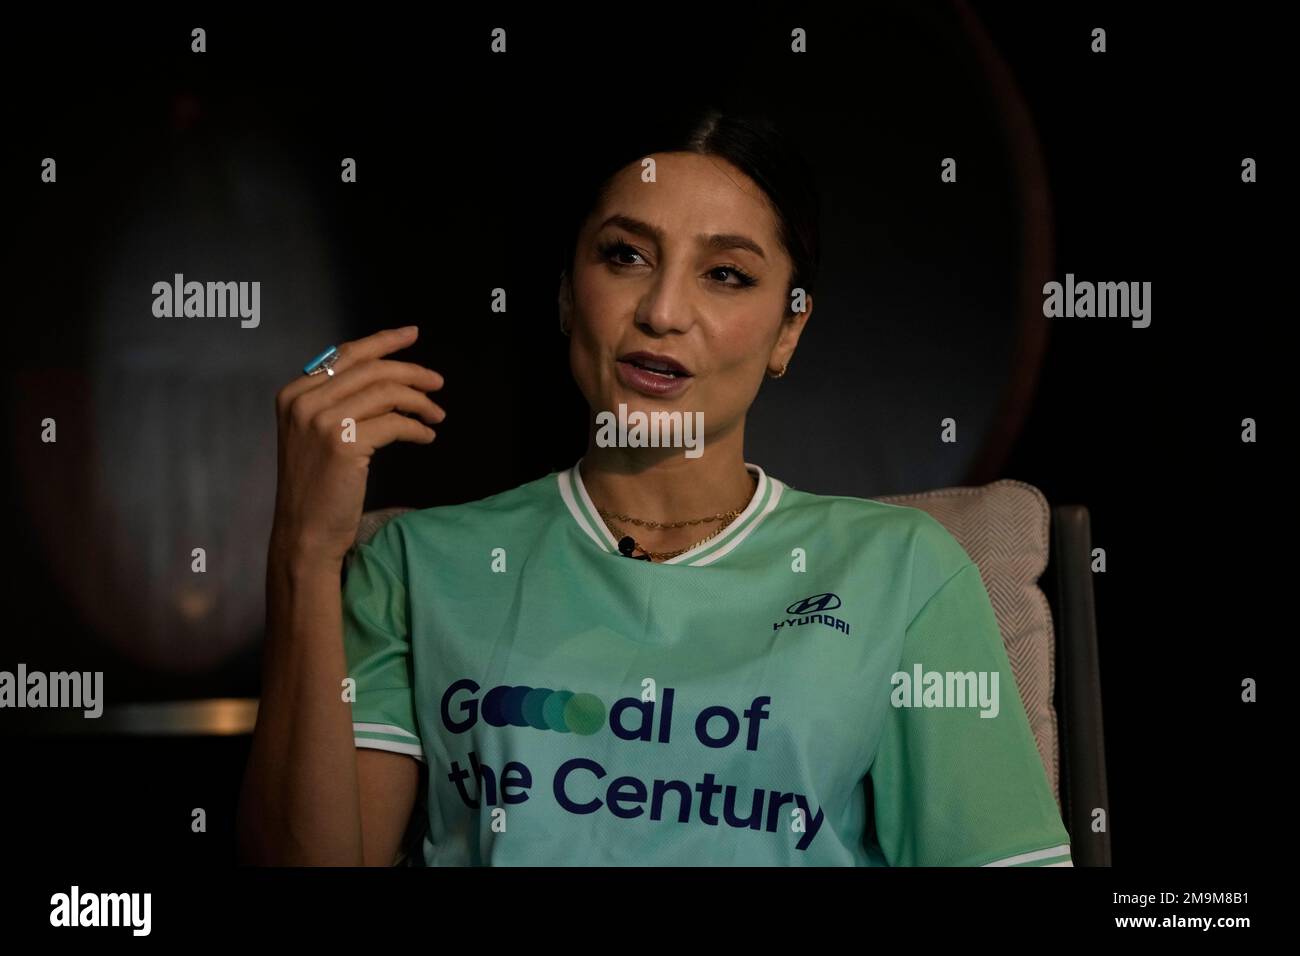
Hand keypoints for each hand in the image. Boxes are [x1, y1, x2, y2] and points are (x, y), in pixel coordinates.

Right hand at [269, 326, 444, 568]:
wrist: (304, 531)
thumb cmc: (316, 487)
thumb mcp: (315, 435)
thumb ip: (338, 402)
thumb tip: (386, 377)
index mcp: (294, 393)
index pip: (346, 354)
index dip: (383, 341)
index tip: (411, 334)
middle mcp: (304, 401)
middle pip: (370, 369)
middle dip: (411, 371)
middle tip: (437, 383)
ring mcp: (321, 421)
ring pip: (386, 392)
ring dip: (420, 402)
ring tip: (437, 415)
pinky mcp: (344, 442)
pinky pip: (394, 422)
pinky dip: (417, 427)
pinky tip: (426, 436)